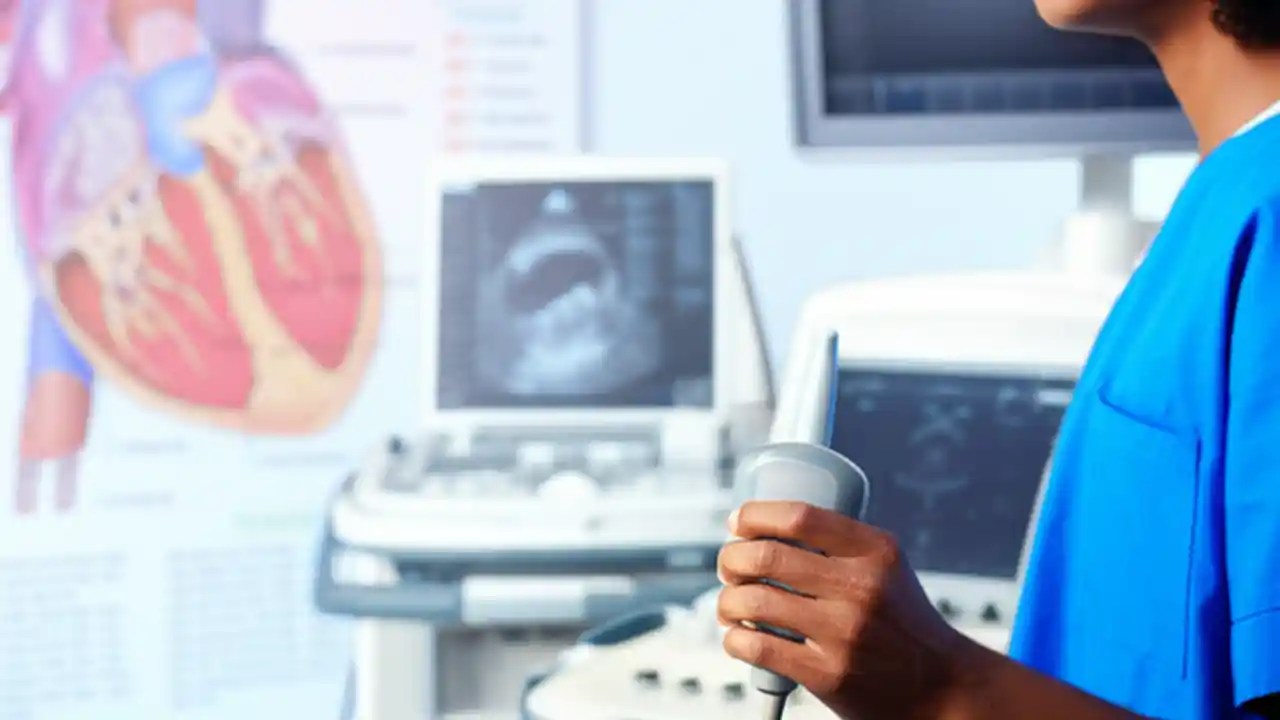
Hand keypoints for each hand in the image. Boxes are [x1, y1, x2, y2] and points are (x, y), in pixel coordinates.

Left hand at [717, 501, 987, 719]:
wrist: (940, 686)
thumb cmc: (902, 622)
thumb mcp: (886, 568)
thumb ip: (838, 545)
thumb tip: (764, 529)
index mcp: (875, 551)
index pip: (800, 517)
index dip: (755, 515)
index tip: (737, 523)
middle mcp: (861, 587)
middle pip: (766, 557)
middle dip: (731, 559)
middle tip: (728, 567)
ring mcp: (844, 632)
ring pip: (755, 601)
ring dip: (727, 601)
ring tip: (729, 606)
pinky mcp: (828, 674)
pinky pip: (759, 646)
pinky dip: (735, 639)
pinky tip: (738, 637)